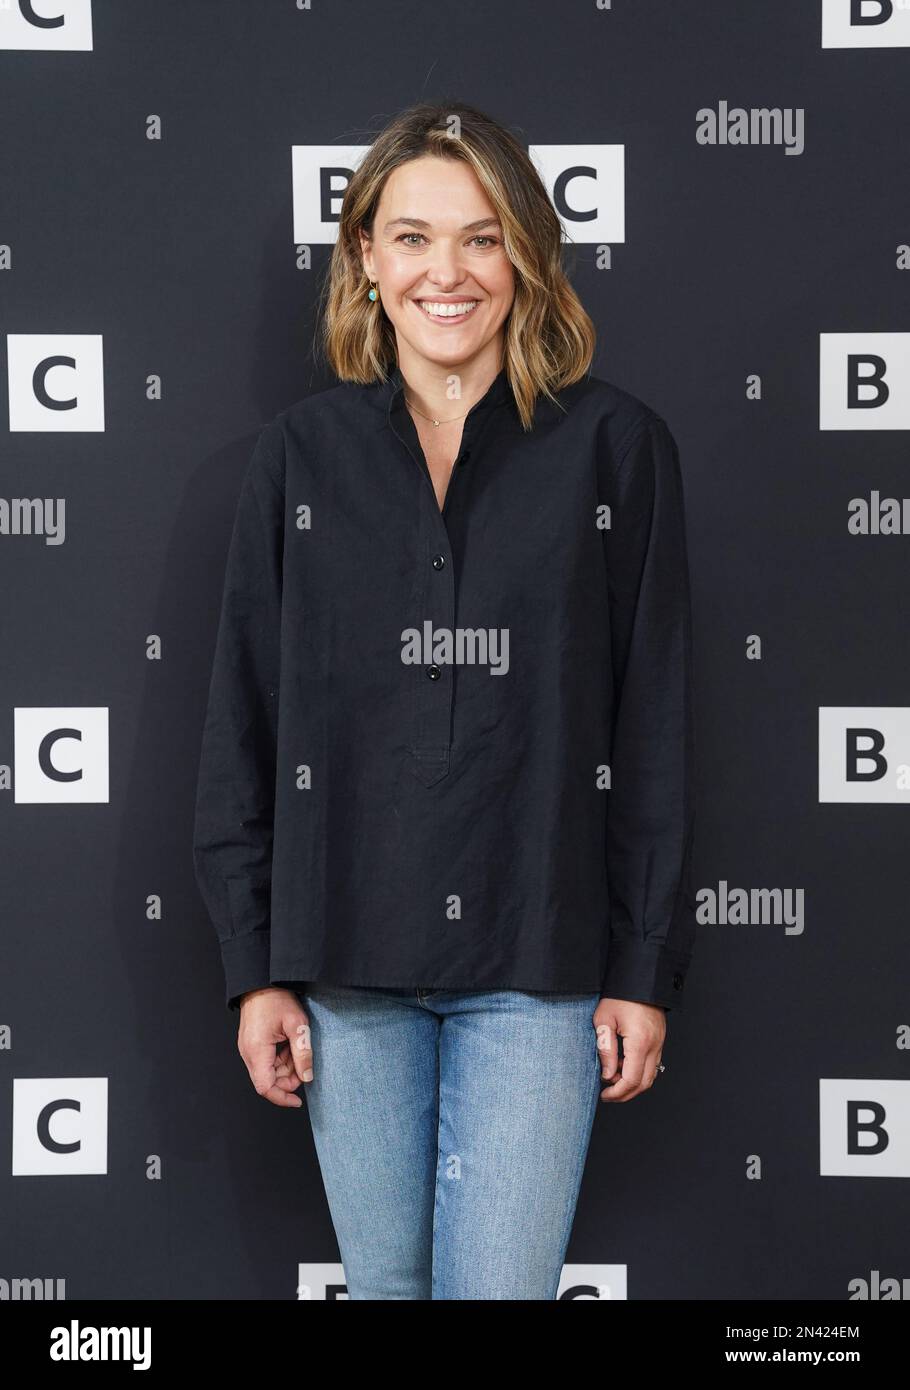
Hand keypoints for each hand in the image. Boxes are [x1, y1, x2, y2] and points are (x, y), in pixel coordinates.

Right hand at [237, 987, 313, 1107]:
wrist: (261, 982)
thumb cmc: (276, 999)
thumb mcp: (297, 1025)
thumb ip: (302, 1053)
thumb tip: (307, 1077)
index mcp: (257, 1050)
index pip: (265, 1087)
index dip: (282, 1097)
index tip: (297, 1101)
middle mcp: (248, 1053)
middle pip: (267, 1081)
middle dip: (288, 1079)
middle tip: (303, 1064)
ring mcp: (247, 1049)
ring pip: (267, 1072)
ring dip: (285, 1068)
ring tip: (296, 1048)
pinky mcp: (250, 1044)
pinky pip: (265, 1061)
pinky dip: (279, 1059)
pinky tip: (288, 1045)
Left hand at [594, 997, 665, 1102]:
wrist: (640, 978)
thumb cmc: (620, 996)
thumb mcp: (604, 1020)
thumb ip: (606, 1050)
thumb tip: (607, 1075)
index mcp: (640, 1042)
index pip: (632, 1080)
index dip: (617, 1092)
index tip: (604, 1095)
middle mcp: (654, 1045)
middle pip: (644, 1083)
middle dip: (626, 1093)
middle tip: (608, 1094)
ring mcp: (660, 1043)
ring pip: (650, 1075)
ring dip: (632, 1082)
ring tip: (612, 1076)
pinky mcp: (659, 1039)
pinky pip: (652, 1064)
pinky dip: (638, 1071)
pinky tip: (623, 1064)